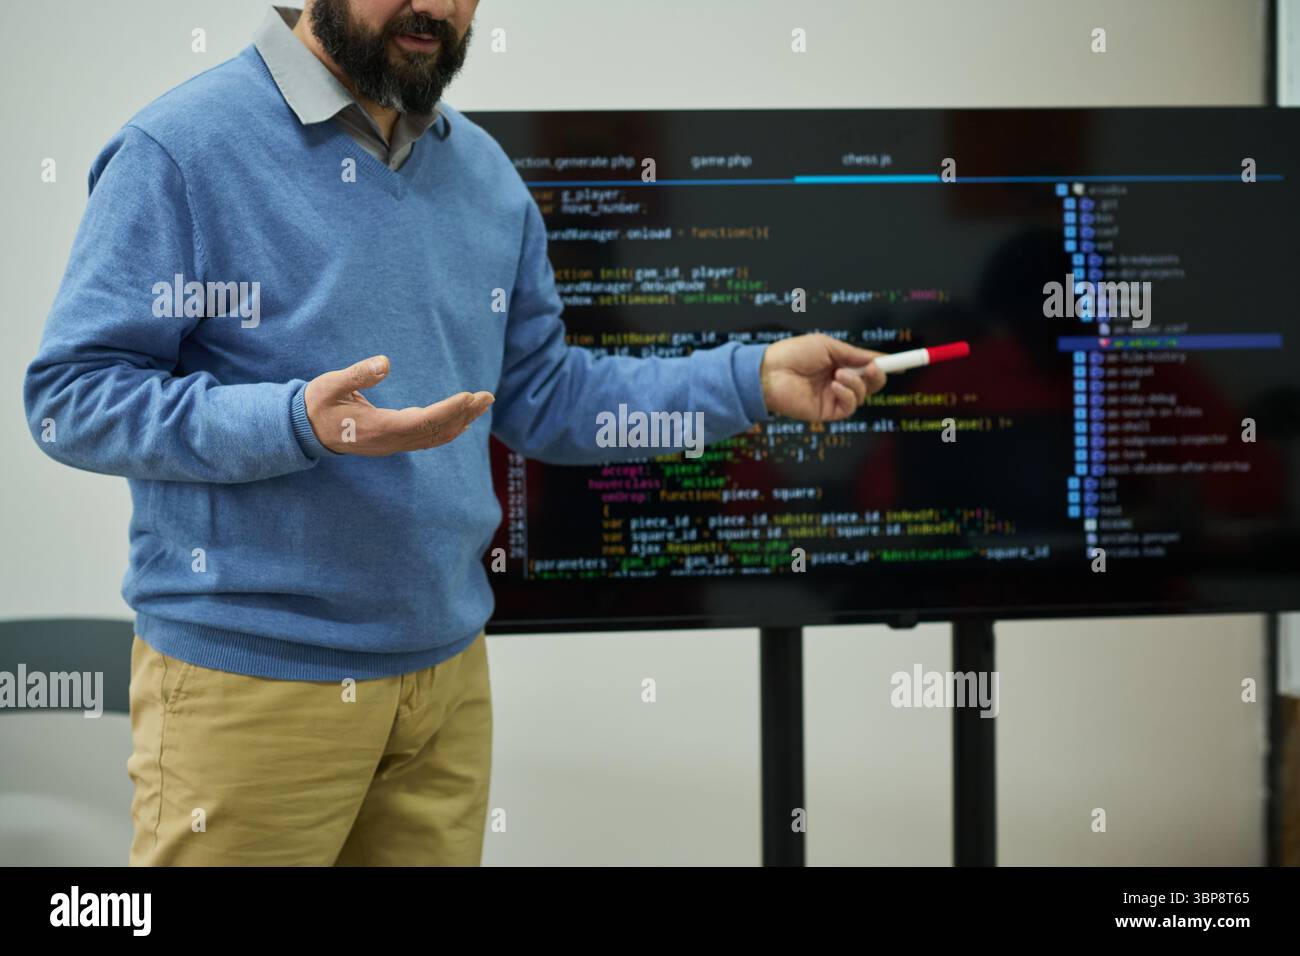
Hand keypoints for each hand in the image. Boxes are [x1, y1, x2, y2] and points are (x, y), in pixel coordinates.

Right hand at [304, 355, 493, 455]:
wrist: (305, 430)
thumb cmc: (318, 404)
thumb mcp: (330, 385)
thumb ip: (357, 375)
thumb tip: (385, 362)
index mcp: (376, 428)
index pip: (420, 422)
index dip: (446, 412)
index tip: (467, 397)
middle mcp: (389, 441)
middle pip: (434, 431)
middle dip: (463, 414)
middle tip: (487, 397)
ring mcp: (392, 445)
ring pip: (434, 437)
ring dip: (461, 421)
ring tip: (482, 404)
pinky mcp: (394, 442)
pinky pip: (427, 439)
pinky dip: (448, 429)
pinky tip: (463, 420)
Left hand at [759, 333, 886, 421]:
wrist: (769, 372)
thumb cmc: (794, 354)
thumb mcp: (829, 346)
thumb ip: (855, 354)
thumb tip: (880, 358)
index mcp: (838, 363)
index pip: (867, 366)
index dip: (886, 365)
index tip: (903, 362)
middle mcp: (838, 381)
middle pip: (871, 384)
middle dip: (878, 376)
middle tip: (876, 368)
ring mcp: (833, 398)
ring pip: (862, 395)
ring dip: (857, 383)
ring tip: (838, 374)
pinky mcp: (827, 412)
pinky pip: (849, 407)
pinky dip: (848, 394)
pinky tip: (835, 385)